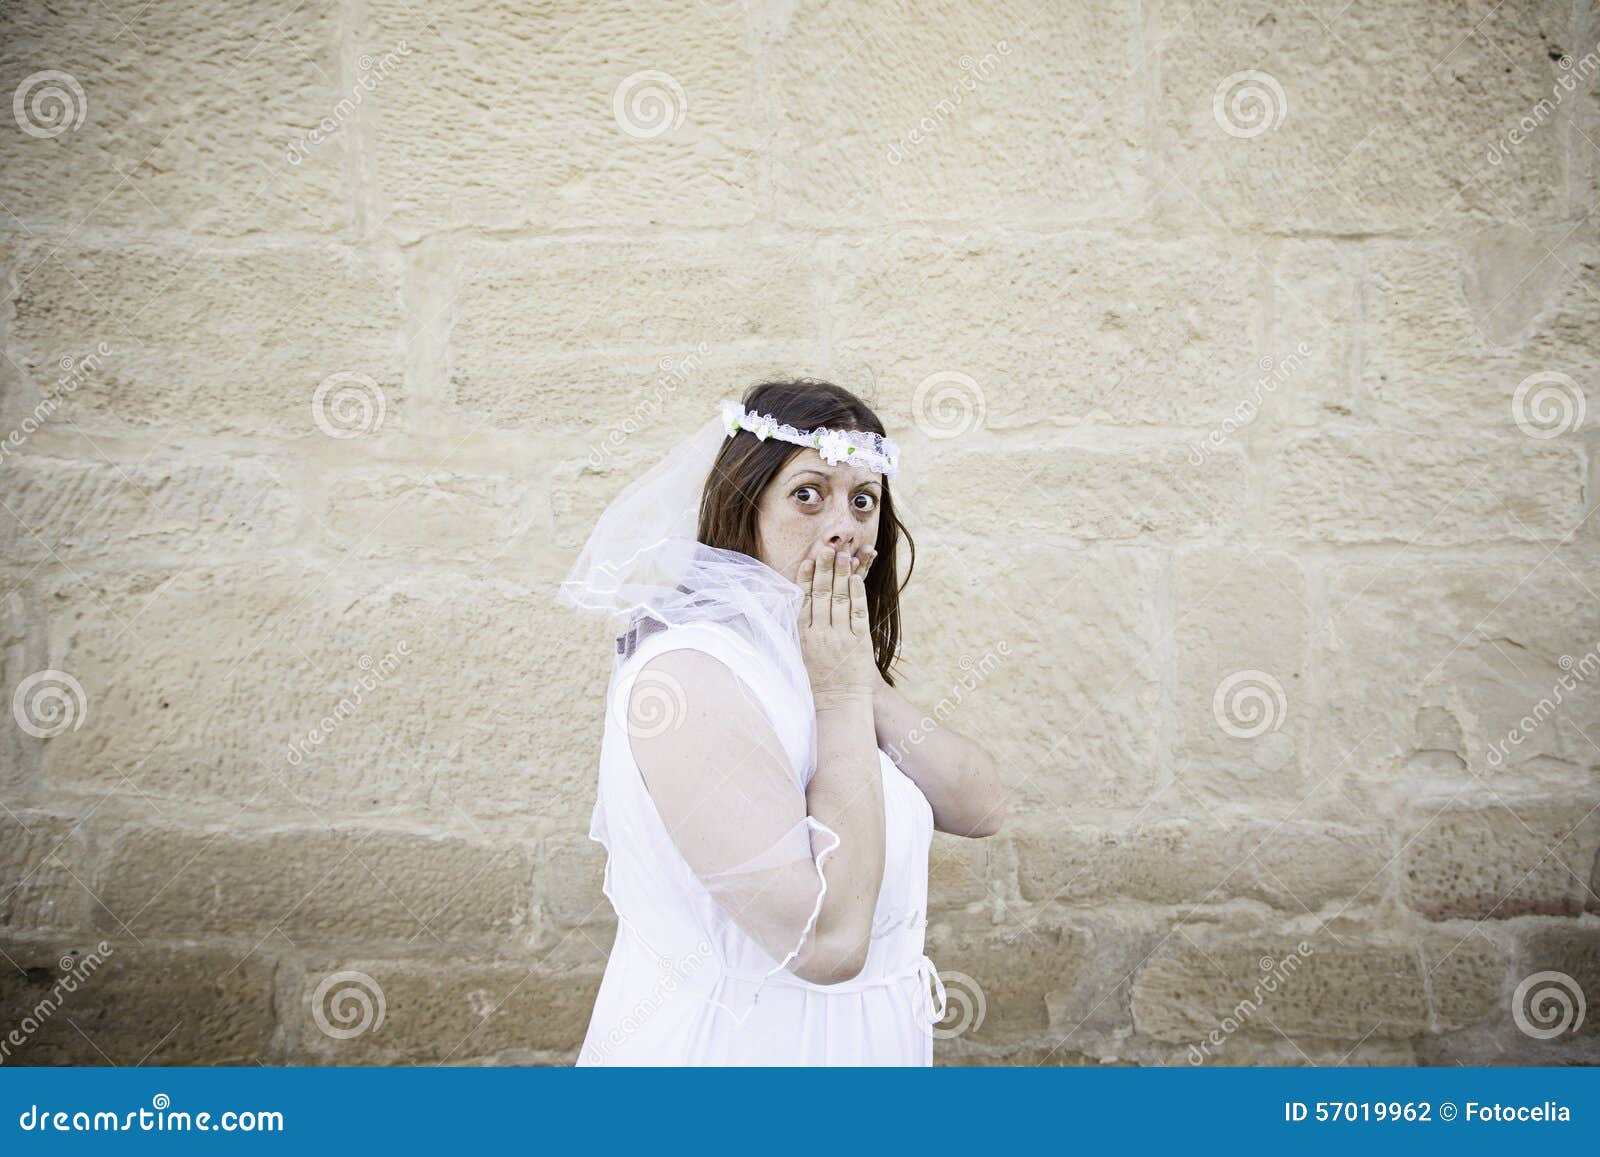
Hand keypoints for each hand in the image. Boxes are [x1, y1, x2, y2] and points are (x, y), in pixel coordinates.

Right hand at [797, 545, 877, 704]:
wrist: (839, 704)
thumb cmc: (819, 681)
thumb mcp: (802, 655)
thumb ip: (802, 631)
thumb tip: (799, 606)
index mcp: (803, 636)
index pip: (804, 600)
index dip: (806, 578)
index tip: (808, 560)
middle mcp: (820, 634)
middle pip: (821, 594)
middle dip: (824, 569)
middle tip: (827, 547)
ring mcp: (840, 637)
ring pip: (839, 599)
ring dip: (841, 575)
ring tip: (843, 555)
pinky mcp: (859, 642)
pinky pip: (857, 613)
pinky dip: (857, 594)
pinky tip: (856, 578)